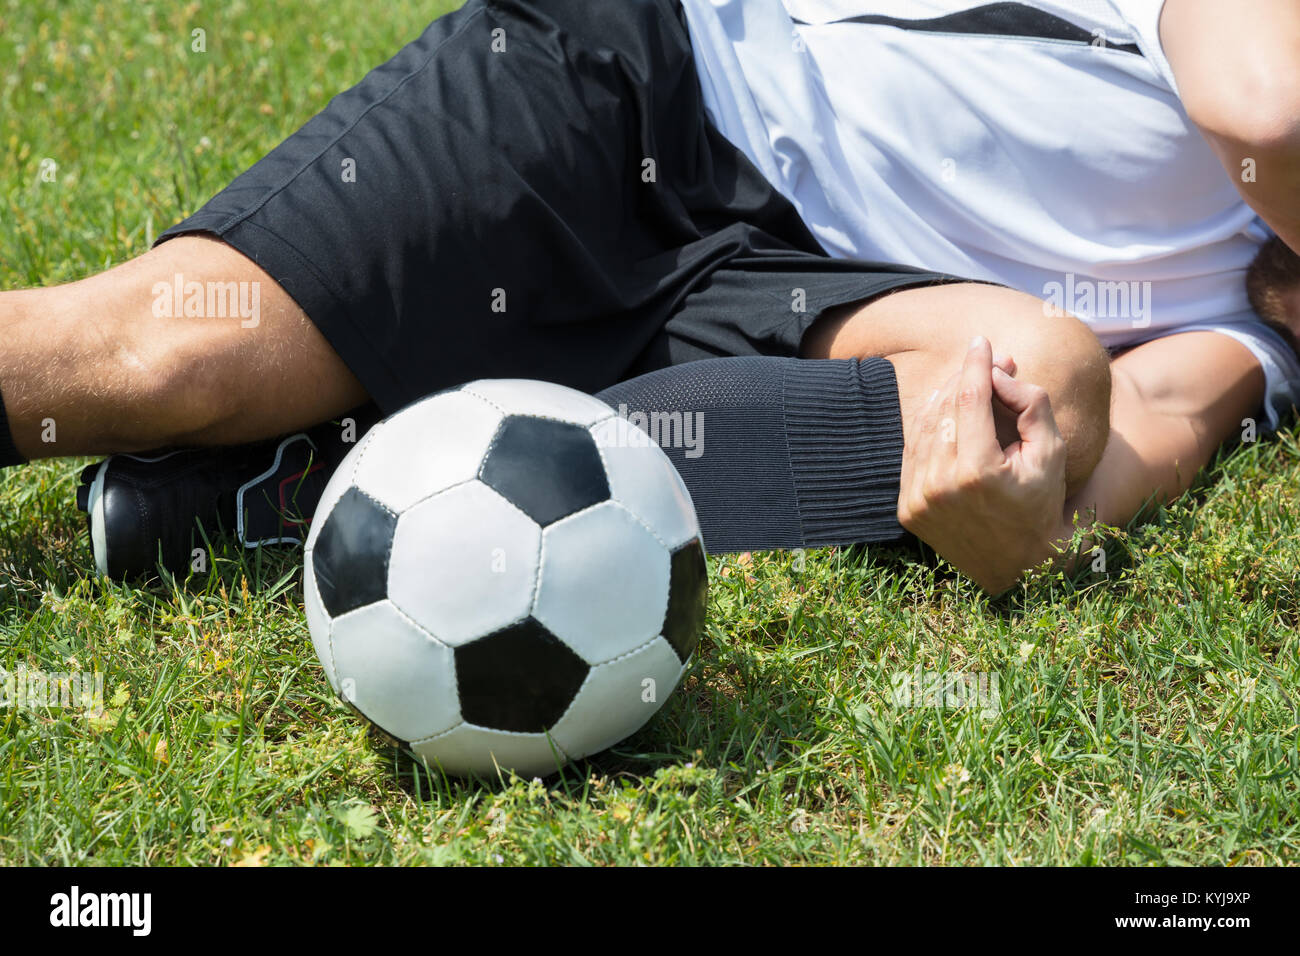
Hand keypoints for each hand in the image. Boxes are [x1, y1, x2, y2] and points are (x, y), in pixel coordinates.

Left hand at [897, 336, 1068, 593]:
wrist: (1017, 566)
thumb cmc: (1040, 502)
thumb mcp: (1052, 454)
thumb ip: (1032, 406)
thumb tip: (1000, 371)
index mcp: (977, 472)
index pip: (969, 400)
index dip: (976, 366)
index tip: (981, 342)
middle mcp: (940, 486)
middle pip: (945, 410)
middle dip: (964, 380)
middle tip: (984, 361)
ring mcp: (918, 499)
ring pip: (924, 428)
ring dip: (945, 399)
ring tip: (969, 385)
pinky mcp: (907, 509)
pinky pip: (913, 453)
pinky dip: (928, 428)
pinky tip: (946, 412)